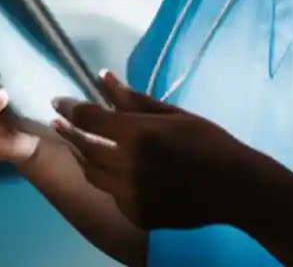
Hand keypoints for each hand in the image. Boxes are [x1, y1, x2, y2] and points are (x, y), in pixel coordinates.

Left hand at [52, 73, 258, 230]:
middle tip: (59, 122)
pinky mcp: (135, 213)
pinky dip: (105, 177)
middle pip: (83, 146)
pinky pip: (110, 192)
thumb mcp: (173, 114)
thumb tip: (103, 78)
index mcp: (137, 135)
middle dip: (67, 131)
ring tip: (77, 142)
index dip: (69, 108)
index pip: (88, 118)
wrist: (234, 187)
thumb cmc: (208, 142)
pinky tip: (108, 167)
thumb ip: (134, 100)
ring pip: (91, 173)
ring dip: (80, 155)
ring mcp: (129, 195)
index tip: (58, 102)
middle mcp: (126, 167)